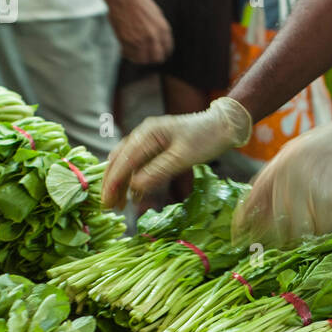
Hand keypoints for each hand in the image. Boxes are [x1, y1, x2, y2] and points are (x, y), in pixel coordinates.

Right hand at [101, 97, 252, 208]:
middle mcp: (143, 134)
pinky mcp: (157, 146)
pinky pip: (139, 163)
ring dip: (122, 183)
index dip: (113, 183)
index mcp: (147, 133)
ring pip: (127, 163)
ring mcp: (149, 139)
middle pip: (119, 161)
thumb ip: (157, 171)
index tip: (107, 202)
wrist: (224, 125)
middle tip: (109, 207)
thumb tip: (133, 187)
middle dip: (113, 184)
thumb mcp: (182, 158)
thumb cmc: (206, 139)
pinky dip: (135, 179)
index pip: (124, 160)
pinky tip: (134, 194)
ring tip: (120, 204)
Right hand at [107, 0, 173, 65]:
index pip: (167, 49)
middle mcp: (154, 36)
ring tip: (133, 52)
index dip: (162, 53)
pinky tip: (124, 49)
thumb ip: (159, 29)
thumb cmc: (138, 1)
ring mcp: (140, 39)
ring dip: (138, 57)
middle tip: (144, 55)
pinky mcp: (127, 40)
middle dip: (151, 58)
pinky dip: (126, 53)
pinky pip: (129, 55)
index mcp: (163, 28)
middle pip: (157, 58)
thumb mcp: (156, 14)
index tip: (155, 53)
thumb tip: (158, 42)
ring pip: (143, 60)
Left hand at [231, 114, 331, 246]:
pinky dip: (323, 229)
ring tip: (307, 231)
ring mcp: (311, 190)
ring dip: (301, 236)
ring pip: (298, 229)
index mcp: (280, 164)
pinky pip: (322, 227)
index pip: (253, 198)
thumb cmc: (331, 144)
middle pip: (275, 221)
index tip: (240, 234)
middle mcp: (292, 178)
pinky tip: (327, 221)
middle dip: (275, 236)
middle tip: (277, 244)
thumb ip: (278, 173)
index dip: (244, 220)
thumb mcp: (297, 150)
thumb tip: (259, 203)